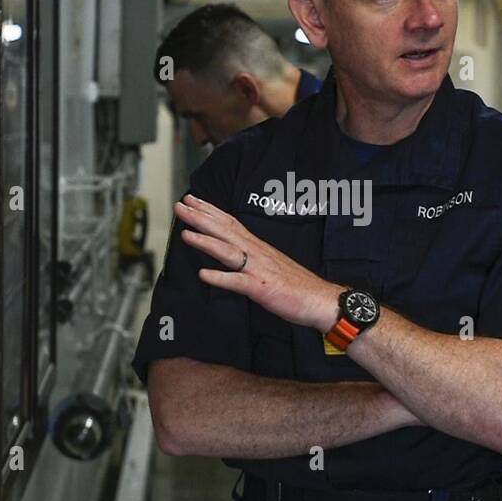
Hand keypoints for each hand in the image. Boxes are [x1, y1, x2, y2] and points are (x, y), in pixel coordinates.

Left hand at [175, 193, 342, 330]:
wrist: (321, 300)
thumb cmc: (296, 285)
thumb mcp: (270, 265)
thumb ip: (252, 257)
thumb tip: (235, 253)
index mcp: (258, 247)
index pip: (230, 223)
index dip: (210, 211)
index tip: (193, 200)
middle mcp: (257, 253)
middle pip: (225, 231)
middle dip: (201, 218)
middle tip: (180, 205)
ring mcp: (259, 270)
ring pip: (228, 252)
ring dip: (206, 242)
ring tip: (186, 234)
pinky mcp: (262, 289)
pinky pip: (239, 283)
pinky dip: (221, 278)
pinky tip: (204, 275)